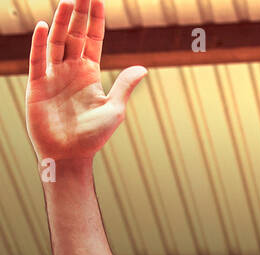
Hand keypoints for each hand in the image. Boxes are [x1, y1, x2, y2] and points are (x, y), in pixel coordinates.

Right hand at [25, 0, 146, 163]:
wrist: (69, 155)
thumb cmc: (93, 136)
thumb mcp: (114, 110)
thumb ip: (124, 87)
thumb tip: (143, 68)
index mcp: (90, 73)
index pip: (93, 40)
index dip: (95, 20)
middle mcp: (71, 70)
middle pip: (75, 35)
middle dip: (79, 13)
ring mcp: (53, 75)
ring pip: (57, 42)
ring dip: (62, 22)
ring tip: (67, 1)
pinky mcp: (37, 85)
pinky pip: (39, 60)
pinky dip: (40, 44)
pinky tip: (45, 27)